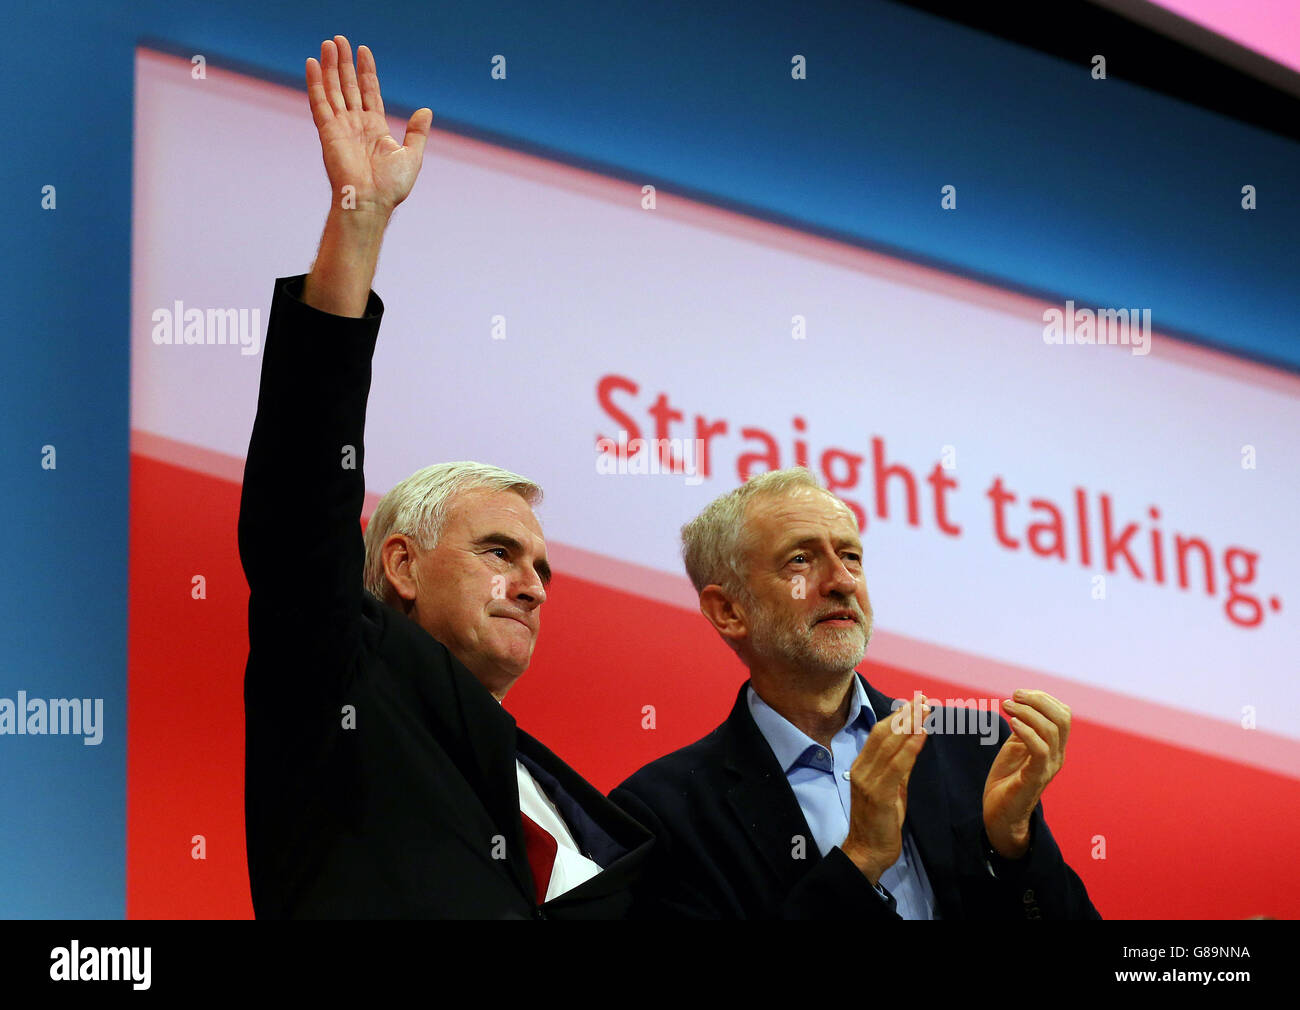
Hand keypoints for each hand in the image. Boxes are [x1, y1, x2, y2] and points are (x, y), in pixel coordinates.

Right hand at [306, 36, 431, 217]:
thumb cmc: (391, 186)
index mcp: (375, 128)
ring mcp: (341, 126)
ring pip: (333, 89)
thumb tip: (426, 110)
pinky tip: (314, 64)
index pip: (368, 92)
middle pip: (348, 86)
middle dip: (344, 63)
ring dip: (330, 66)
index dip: (366, 72)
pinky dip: (316, 83)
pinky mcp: (328, 131)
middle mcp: (356, 124)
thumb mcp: (412, 155)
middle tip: (340, 40)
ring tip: (328, 44)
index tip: (364, 51)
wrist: (371, 201)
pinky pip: (319, 103)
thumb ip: (417, 132)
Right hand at [840, 697, 929, 885]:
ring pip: (890, 746)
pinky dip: (910, 748)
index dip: (897, 716)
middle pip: (883, 734)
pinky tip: (922, 735)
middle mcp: (861, 769)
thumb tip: (912, 745)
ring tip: (927, 710)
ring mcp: (867, 782)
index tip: (915, 702)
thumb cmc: (879, 821)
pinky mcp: (878, 796)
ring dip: (910, 726)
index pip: (878, 733)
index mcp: (861, 766)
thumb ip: (898, 767)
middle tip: (924, 699)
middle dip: (905, 714)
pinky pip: (897, 767)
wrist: (867, 851)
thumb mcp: (890, 789)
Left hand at [983, 689, 1070, 858]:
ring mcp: (1048, 767)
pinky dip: (1027, 732)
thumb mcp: (1016, 746)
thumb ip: (1024, 727)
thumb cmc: (1007, 779)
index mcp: (1055, 746)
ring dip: (1027, 712)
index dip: (1043, 698)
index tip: (1019, 694)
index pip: (1063, 714)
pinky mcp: (1035, 778)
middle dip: (1039, 700)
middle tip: (1013, 697)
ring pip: (1051, 730)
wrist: (1000, 813)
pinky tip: (1011, 723)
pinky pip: (1039, 750)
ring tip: (1007, 707)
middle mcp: (1057, 756)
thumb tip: (1023, 702)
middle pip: (1063, 719)